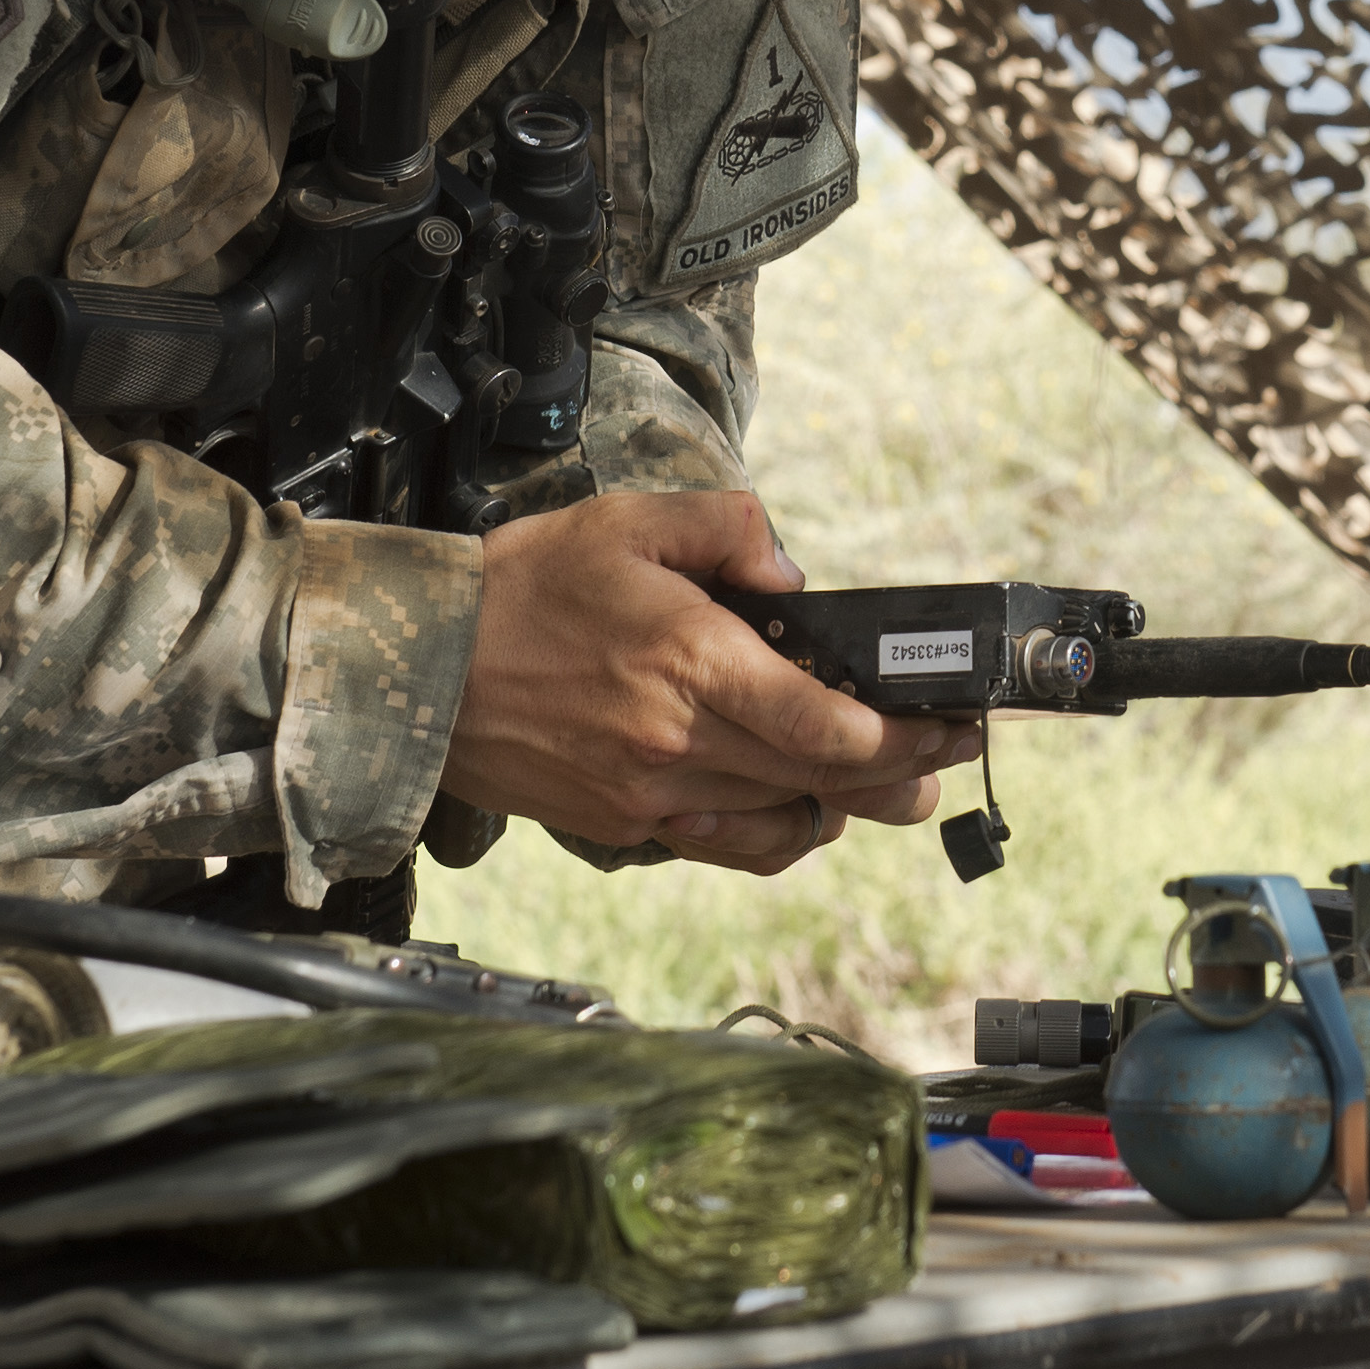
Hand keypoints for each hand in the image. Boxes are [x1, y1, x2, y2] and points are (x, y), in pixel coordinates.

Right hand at [442, 491, 978, 874]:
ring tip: (897, 789)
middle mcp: (679, 742)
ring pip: (784, 821)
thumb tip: (792, 578)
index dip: (903, 734)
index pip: (827, 724)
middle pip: (823, 779)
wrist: (419, 671)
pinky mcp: (624, 825)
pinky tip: (804, 812)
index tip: (950, 719)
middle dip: (902, 770)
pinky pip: (728, 845)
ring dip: (851, 810)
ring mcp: (652, 796)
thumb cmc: (523, 588)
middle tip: (950, 754)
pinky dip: (780, 835)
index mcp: (691, 663)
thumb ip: (729, 531)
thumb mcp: (629, 522)